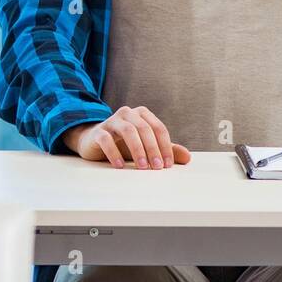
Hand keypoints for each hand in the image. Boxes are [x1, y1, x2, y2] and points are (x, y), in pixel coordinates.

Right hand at [62, 107, 190, 169]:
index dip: (165, 146)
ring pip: (128, 131)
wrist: (93, 141)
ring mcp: (112, 120)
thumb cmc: (124, 144)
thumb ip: (166, 150)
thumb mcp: (146, 147)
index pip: (158, 128)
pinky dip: (114, 152)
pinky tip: (120, 166)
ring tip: (142, 167)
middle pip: (145, 129)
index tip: (168, 165)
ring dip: (137, 150)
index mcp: (142, 114)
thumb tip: (188, 158)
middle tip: (157, 168)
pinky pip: (106, 139)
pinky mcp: (98, 131)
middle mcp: (128, 113)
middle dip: (153, 149)